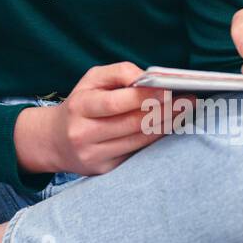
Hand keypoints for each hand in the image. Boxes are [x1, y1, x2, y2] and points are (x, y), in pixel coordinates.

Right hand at [37, 62, 177, 175]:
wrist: (55, 140)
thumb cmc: (80, 104)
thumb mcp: (91, 80)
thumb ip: (119, 73)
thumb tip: (148, 78)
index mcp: (79, 106)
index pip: (115, 103)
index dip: (145, 97)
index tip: (170, 90)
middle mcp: (83, 133)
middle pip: (131, 123)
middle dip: (164, 111)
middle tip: (188, 101)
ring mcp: (93, 155)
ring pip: (138, 140)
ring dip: (165, 126)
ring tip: (184, 112)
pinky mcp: (104, 170)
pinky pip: (136, 153)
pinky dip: (155, 140)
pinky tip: (168, 128)